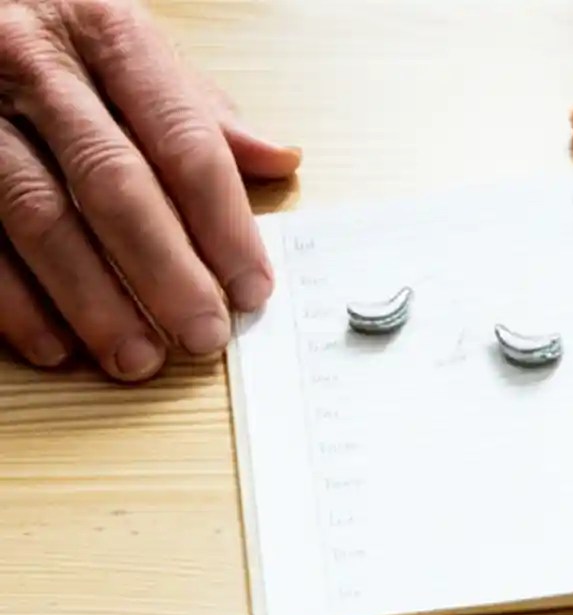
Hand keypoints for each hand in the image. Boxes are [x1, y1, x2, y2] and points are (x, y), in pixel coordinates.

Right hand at [0, 0, 300, 381]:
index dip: (224, 224)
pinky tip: (58, 346)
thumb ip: (199, 111)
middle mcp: (37, 66)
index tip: (251, 286)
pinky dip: (17, 304)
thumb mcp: (131, 48)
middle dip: (166, 272)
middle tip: (203, 333)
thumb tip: (279, 160)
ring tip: (138, 357)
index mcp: (108, 32)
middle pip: (115, 185)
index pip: (184, 141)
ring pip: (39, 218)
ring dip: (94, 302)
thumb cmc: (60, 36)